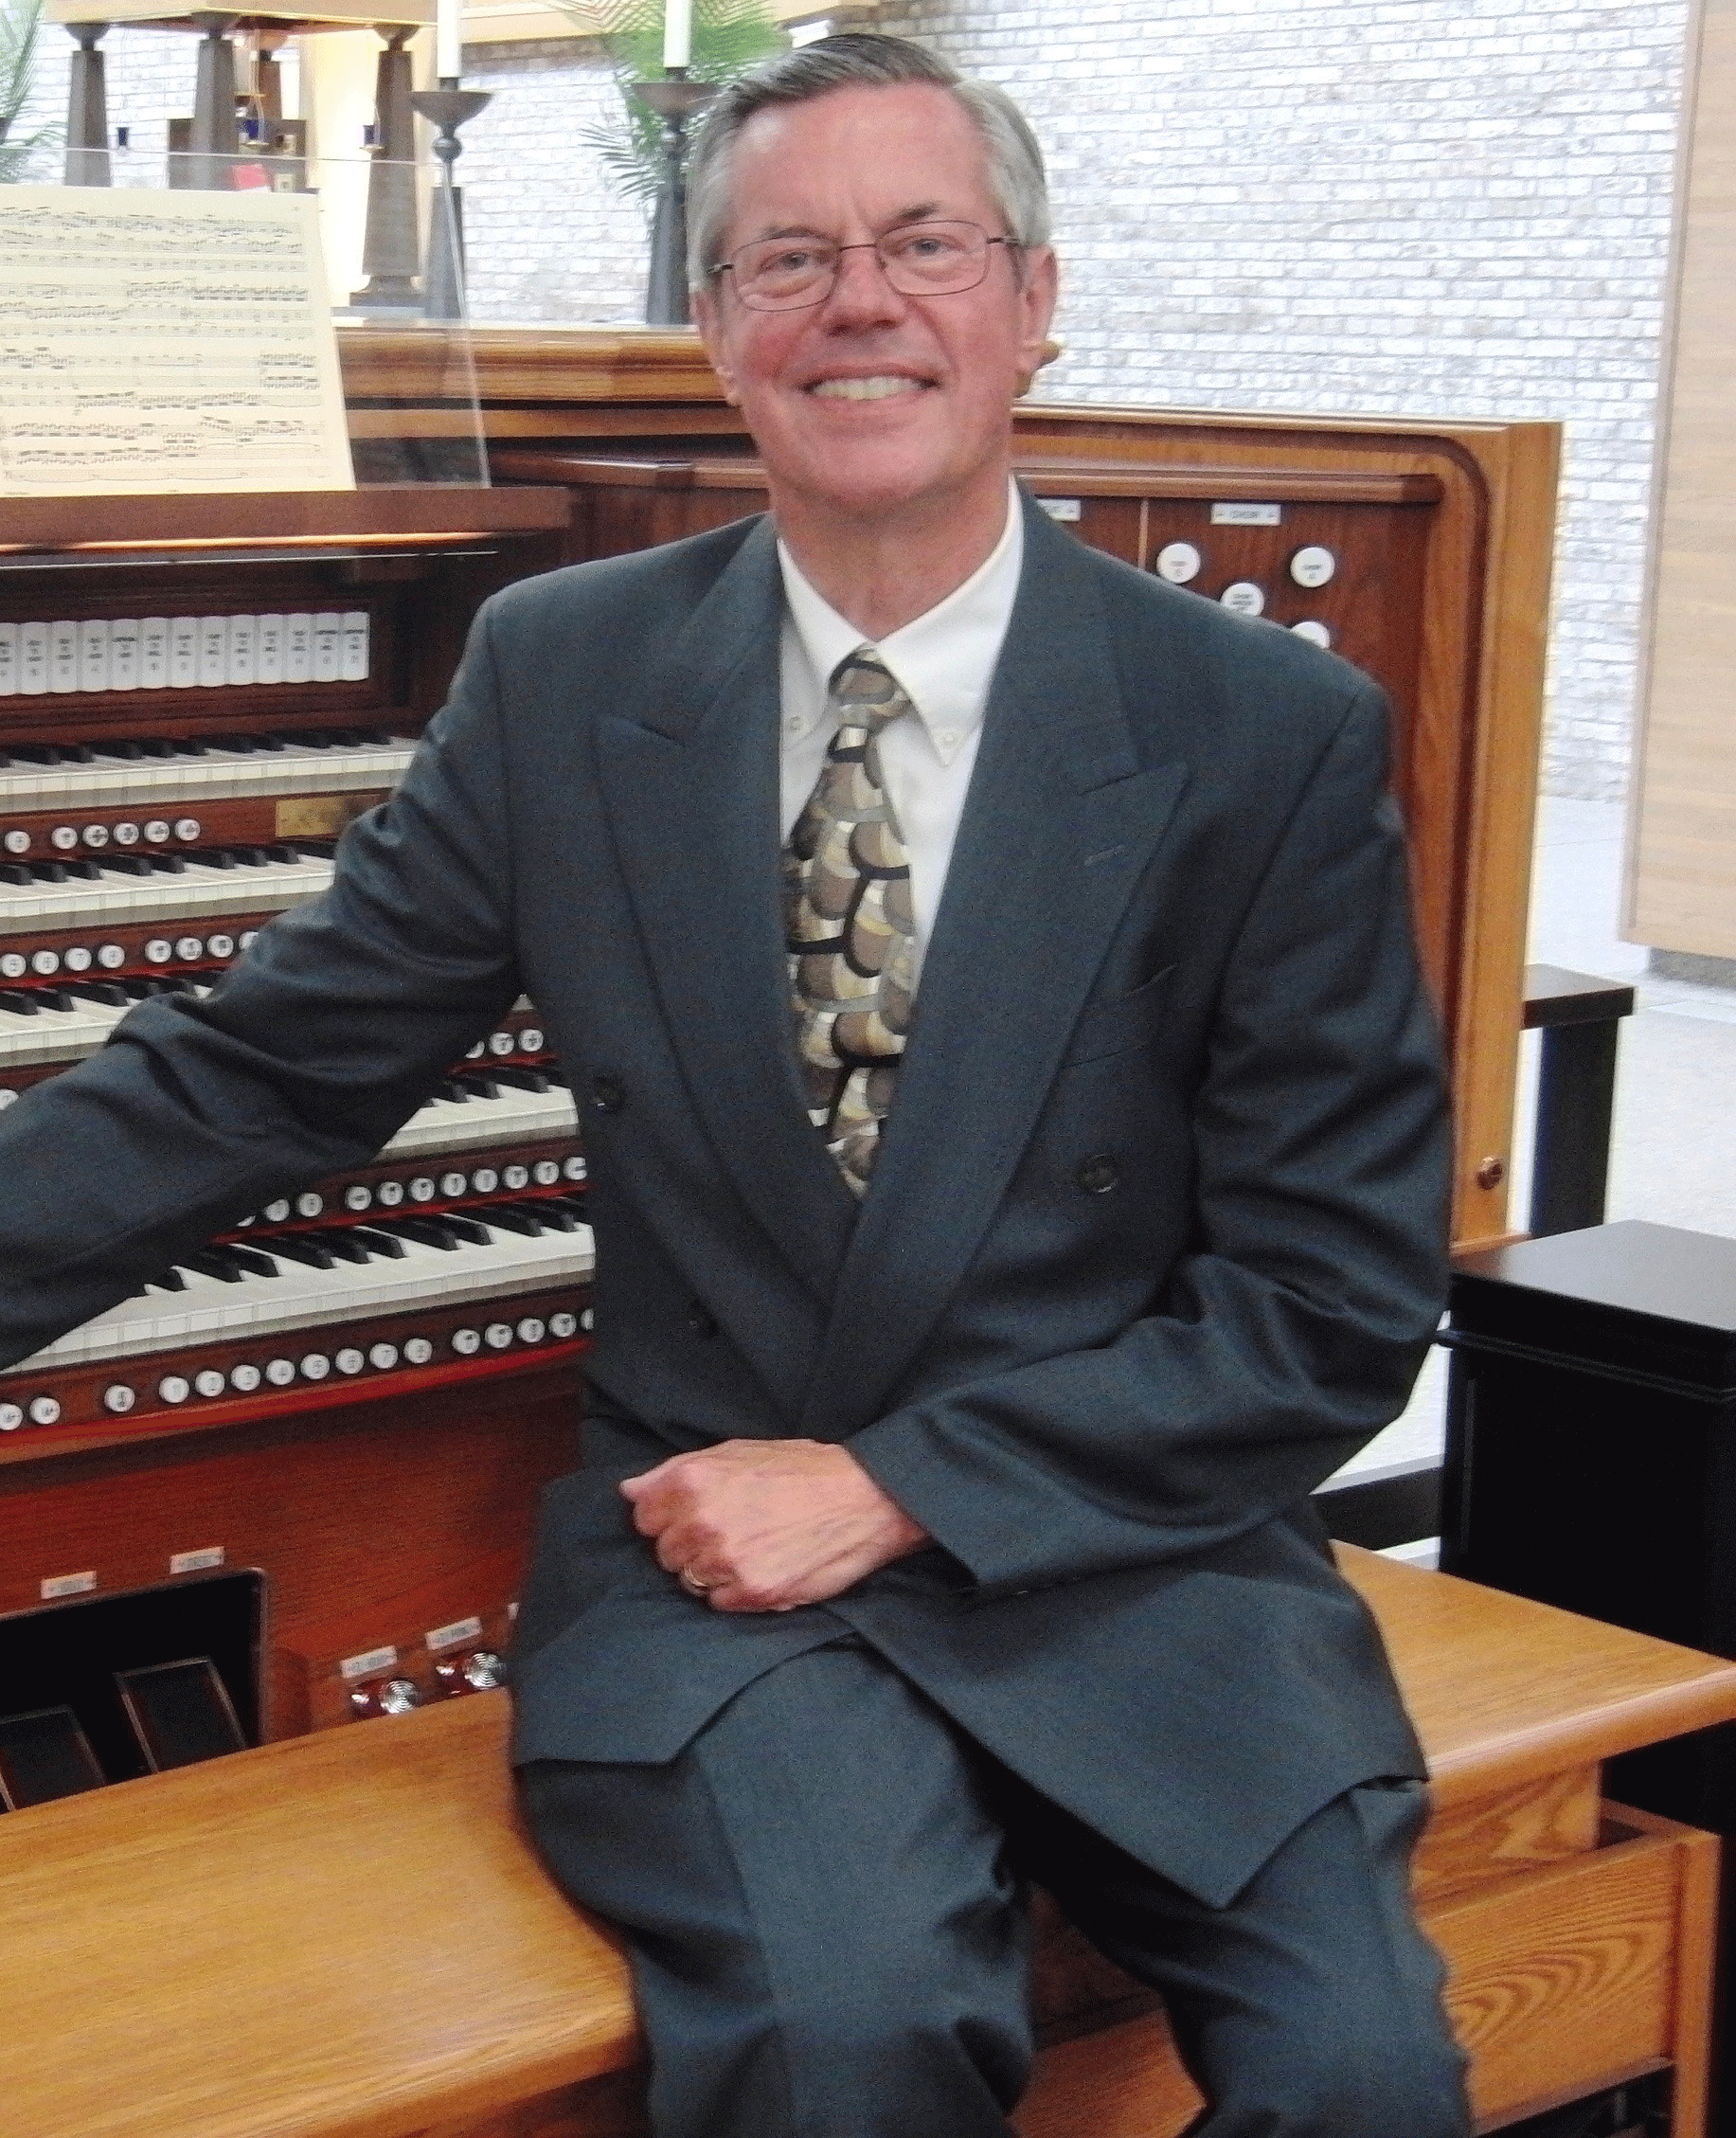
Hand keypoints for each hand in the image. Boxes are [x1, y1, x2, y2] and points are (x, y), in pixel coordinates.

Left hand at [619, 1439, 928, 1612]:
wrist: (865, 1498)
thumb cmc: (803, 1471)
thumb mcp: (737, 1452)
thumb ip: (675, 1471)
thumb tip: (629, 1489)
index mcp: (692, 1480)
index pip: (645, 1517)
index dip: (670, 1518)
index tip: (698, 1515)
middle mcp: (701, 1519)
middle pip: (666, 1553)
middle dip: (691, 1545)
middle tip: (735, 1530)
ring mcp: (725, 1559)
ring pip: (690, 1581)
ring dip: (713, 1571)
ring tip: (753, 1548)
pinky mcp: (751, 1592)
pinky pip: (718, 1603)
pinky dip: (736, 1592)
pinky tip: (765, 1567)